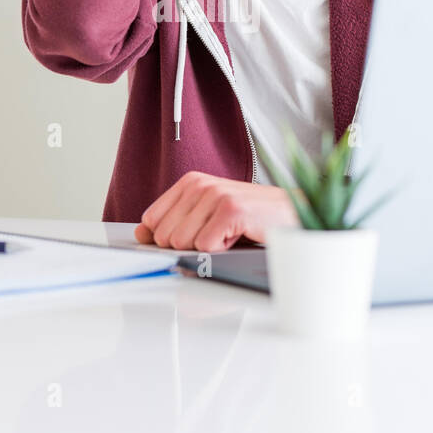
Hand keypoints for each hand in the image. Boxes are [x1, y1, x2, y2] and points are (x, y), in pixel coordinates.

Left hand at [134, 172, 296, 250]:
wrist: (291, 216)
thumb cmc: (250, 219)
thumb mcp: (205, 218)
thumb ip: (171, 224)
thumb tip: (141, 234)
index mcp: (190, 182)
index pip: (151, 221)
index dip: (169, 237)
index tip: (195, 233)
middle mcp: (200, 184)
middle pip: (165, 236)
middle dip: (190, 245)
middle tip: (217, 234)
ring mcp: (215, 195)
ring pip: (184, 243)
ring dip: (209, 248)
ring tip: (230, 234)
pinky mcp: (231, 210)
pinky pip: (206, 247)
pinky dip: (223, 250)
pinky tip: (239, 236)